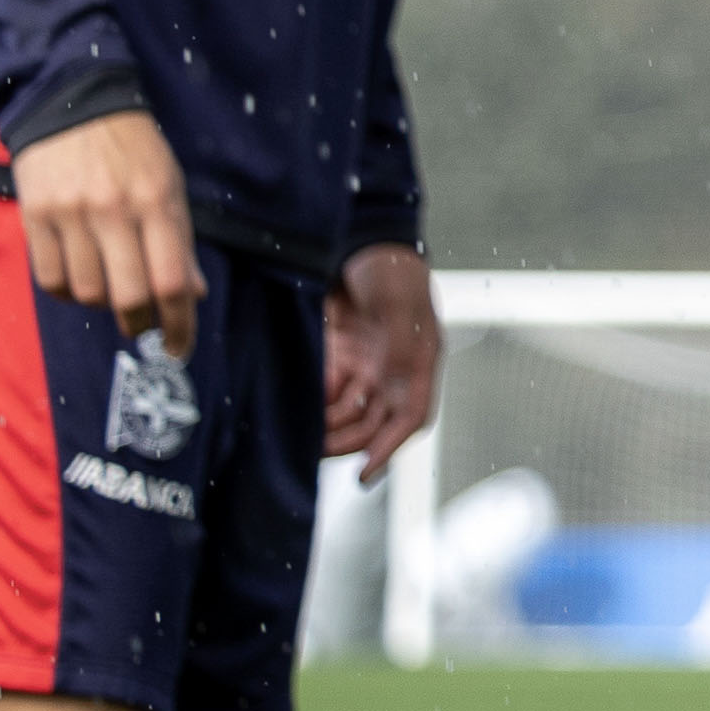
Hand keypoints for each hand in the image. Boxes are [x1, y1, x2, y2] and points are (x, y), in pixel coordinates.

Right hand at [9, 111, 197, 355]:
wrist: (73, 104)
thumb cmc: (133, 149)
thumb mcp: (170, 184)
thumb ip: (180, 240)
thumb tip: (192, 295)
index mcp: (157, 202)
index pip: (172, 280)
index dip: (180, 324)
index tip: (180, 348)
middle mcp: (114, 211)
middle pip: (129, 295)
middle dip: (139, 323)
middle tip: (142, 325)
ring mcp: (70, 215)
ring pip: (86, 292)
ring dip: (102, 304)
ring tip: (110, 290)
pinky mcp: (35, 217)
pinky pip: (50, 279)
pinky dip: (67, 292)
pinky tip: (78, 278)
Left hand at [320, 246, 440, 484]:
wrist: (357, 236)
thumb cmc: (390, 266)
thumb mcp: (397, 303)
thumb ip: (396, 346)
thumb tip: (391, 385)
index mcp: (417, 360)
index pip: (411, 416)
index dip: (391, 449)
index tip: (366, 474)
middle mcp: (393, 369)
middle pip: (373, 424)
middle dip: (347, 442)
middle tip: (315, 450)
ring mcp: (365, 364)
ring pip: (346, 415)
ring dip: (326, 429)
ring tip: (299, 436)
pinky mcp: (338, 356)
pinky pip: (324, 394)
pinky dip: (311, 407)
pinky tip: (292, 411)